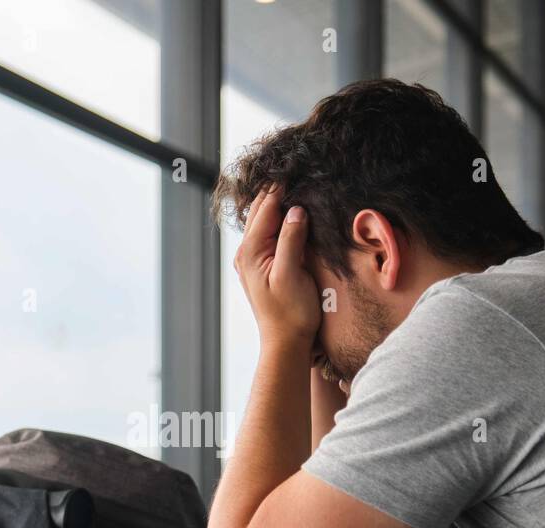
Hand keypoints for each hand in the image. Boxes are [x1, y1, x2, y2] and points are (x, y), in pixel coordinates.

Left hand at [232, 186, 320, 348]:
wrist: (286, 343)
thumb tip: (295, 209)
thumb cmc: (291, 313)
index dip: (281, 186)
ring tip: (296, 184)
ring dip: (278, 204)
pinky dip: (279, 220)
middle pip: (260, 210)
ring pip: (263, 221)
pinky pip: (268, 234)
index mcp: (251, 252)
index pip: (265, 208)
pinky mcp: (262, 266)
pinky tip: (292, 213)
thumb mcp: (292, 274)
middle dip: (278, 191)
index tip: (296, 166)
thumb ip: (290, 240)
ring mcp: (252, 260)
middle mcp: (246, 253)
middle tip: (298, 170)